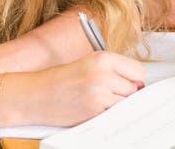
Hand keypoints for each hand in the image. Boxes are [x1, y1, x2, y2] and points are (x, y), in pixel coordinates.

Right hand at [23, 51, 145, 126]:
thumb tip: (139, 84)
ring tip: (98, 99)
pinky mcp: (94, 113)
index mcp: (103, 59)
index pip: (138, 71)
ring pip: (125, 103)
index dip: (133, 78)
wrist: (35, 96)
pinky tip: (92, 108)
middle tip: (107, 92)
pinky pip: (113, 115)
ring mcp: (99, 96)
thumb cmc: (60, 79)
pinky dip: (107, 114)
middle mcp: (103, 76)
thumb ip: (114, 69)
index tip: (129, 81)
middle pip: (134, 89)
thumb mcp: (89, 63)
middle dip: (124, 92)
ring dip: (116, 104)